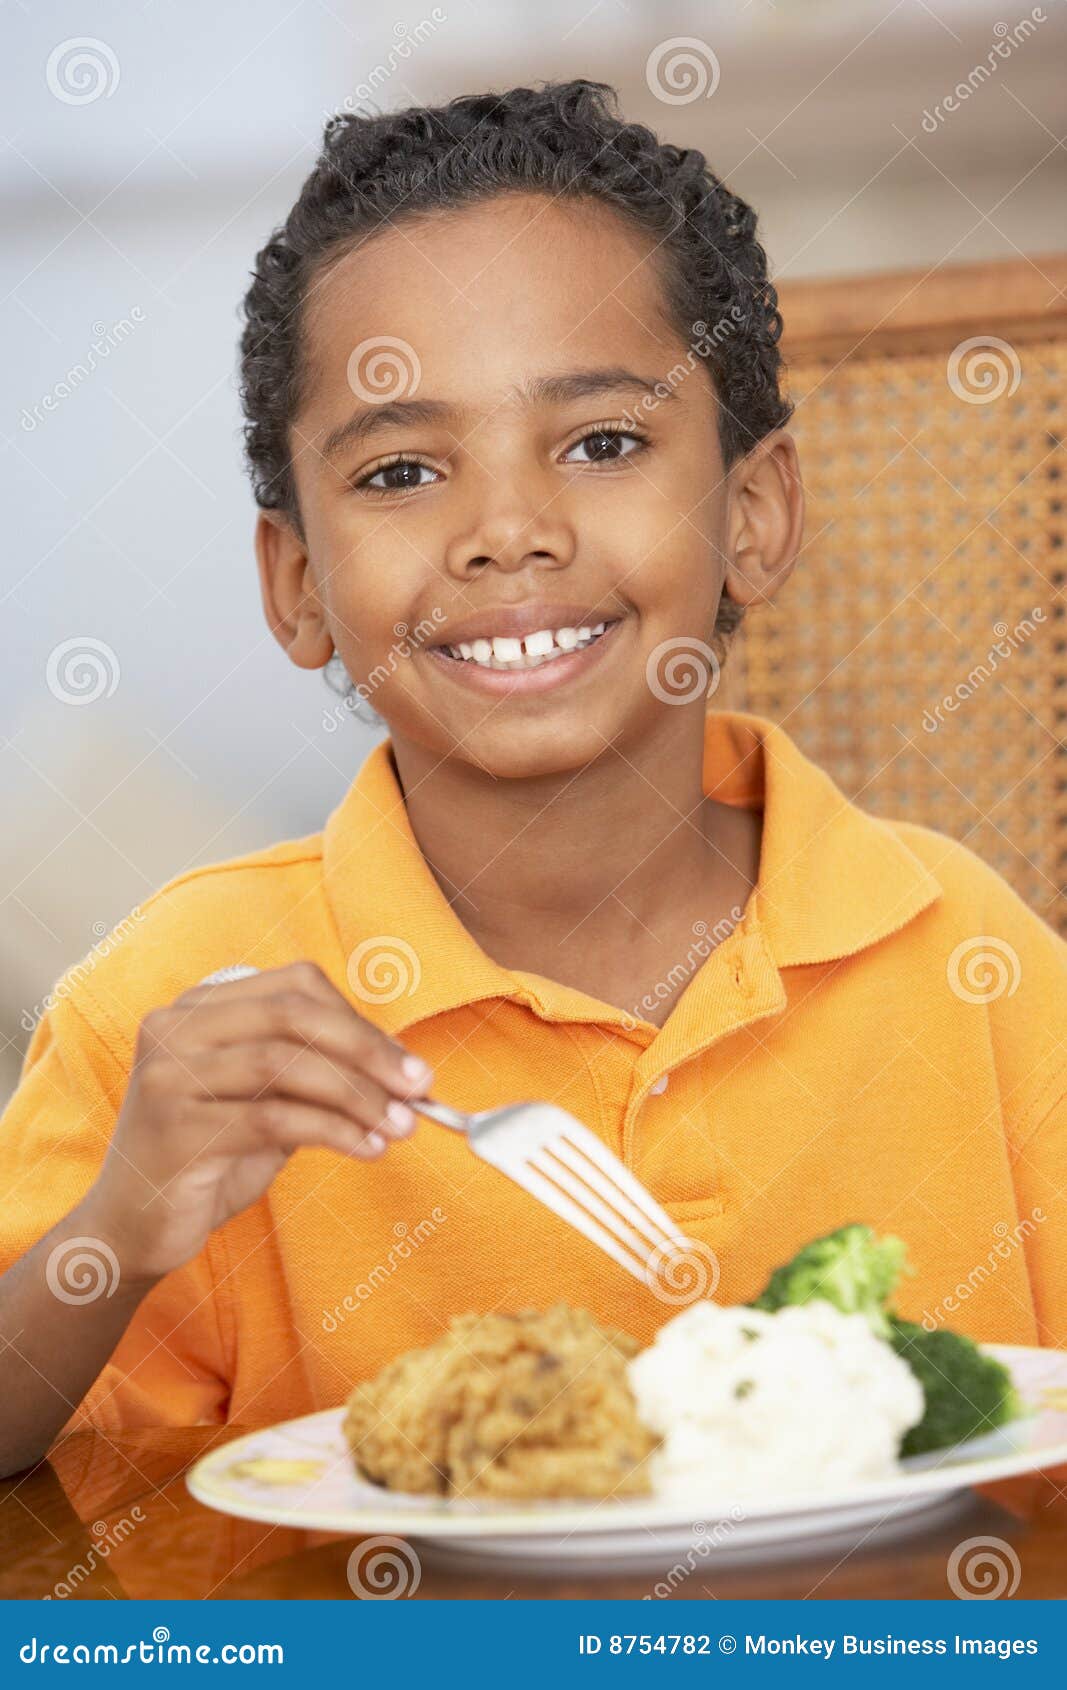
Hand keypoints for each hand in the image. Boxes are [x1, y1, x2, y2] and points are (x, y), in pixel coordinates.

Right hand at [81, 961, 433, 1282]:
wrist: (131, 1229)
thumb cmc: (211, 1158)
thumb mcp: (267, 1100)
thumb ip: (315, 1071)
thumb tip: (402, 1070)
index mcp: (200, 1004)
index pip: (296, 986)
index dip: (360, 1021)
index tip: (409, 1066)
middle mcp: (176, 1025)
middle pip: (294, 1015)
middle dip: (368, 1052)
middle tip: (419, 1089)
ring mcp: (168, 1073)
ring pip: (285, 1064)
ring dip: (357, 1096)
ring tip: (400, 1128)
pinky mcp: (173, 1126)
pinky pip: (273, 1118)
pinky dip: (332, 1131)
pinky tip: (366, 1149)